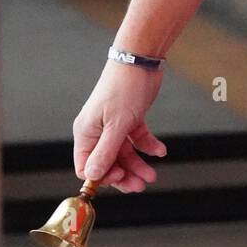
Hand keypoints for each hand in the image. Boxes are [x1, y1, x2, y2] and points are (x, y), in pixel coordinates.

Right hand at [73, 60, 167, 193]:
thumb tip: (93, 175)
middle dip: (123, 175)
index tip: (119, 179)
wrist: (141, 60)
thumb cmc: (124, 88)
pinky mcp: (130, 118)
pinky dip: (147, 146)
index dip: (102, 176)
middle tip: (140, 185)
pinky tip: (160, 151)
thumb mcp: (116, 124)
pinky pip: (137, 139)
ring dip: (137, 165)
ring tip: (152, 175)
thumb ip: (105, 152)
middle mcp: (98, 131)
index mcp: (86, 132)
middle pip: (107, 162)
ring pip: (124, 153)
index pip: (86, 166)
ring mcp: (114, 125)